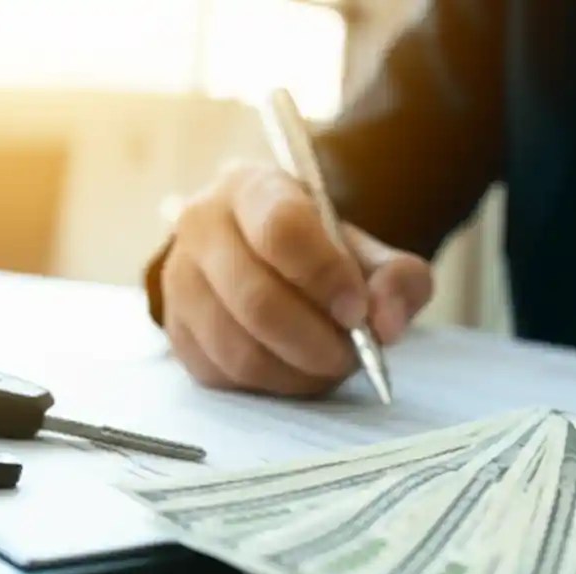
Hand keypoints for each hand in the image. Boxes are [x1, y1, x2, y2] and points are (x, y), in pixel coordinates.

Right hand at [160, 162, 433, 396]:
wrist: (275, 262)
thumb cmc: (324, 254)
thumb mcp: (372, 254)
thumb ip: (398, 280)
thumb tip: (385, 324)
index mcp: (251, 187)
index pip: (281, 229)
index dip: (325, 277)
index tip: (357, 310)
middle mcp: (201, 226)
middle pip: (256, 300)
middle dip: (315, 341)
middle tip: (351, 353)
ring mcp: (180, 281)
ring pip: (239, 348)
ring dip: (297, 370)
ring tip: (329, 362)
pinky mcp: (177, 332)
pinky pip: (226, 375)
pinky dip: (272, 384)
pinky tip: (297, 368)